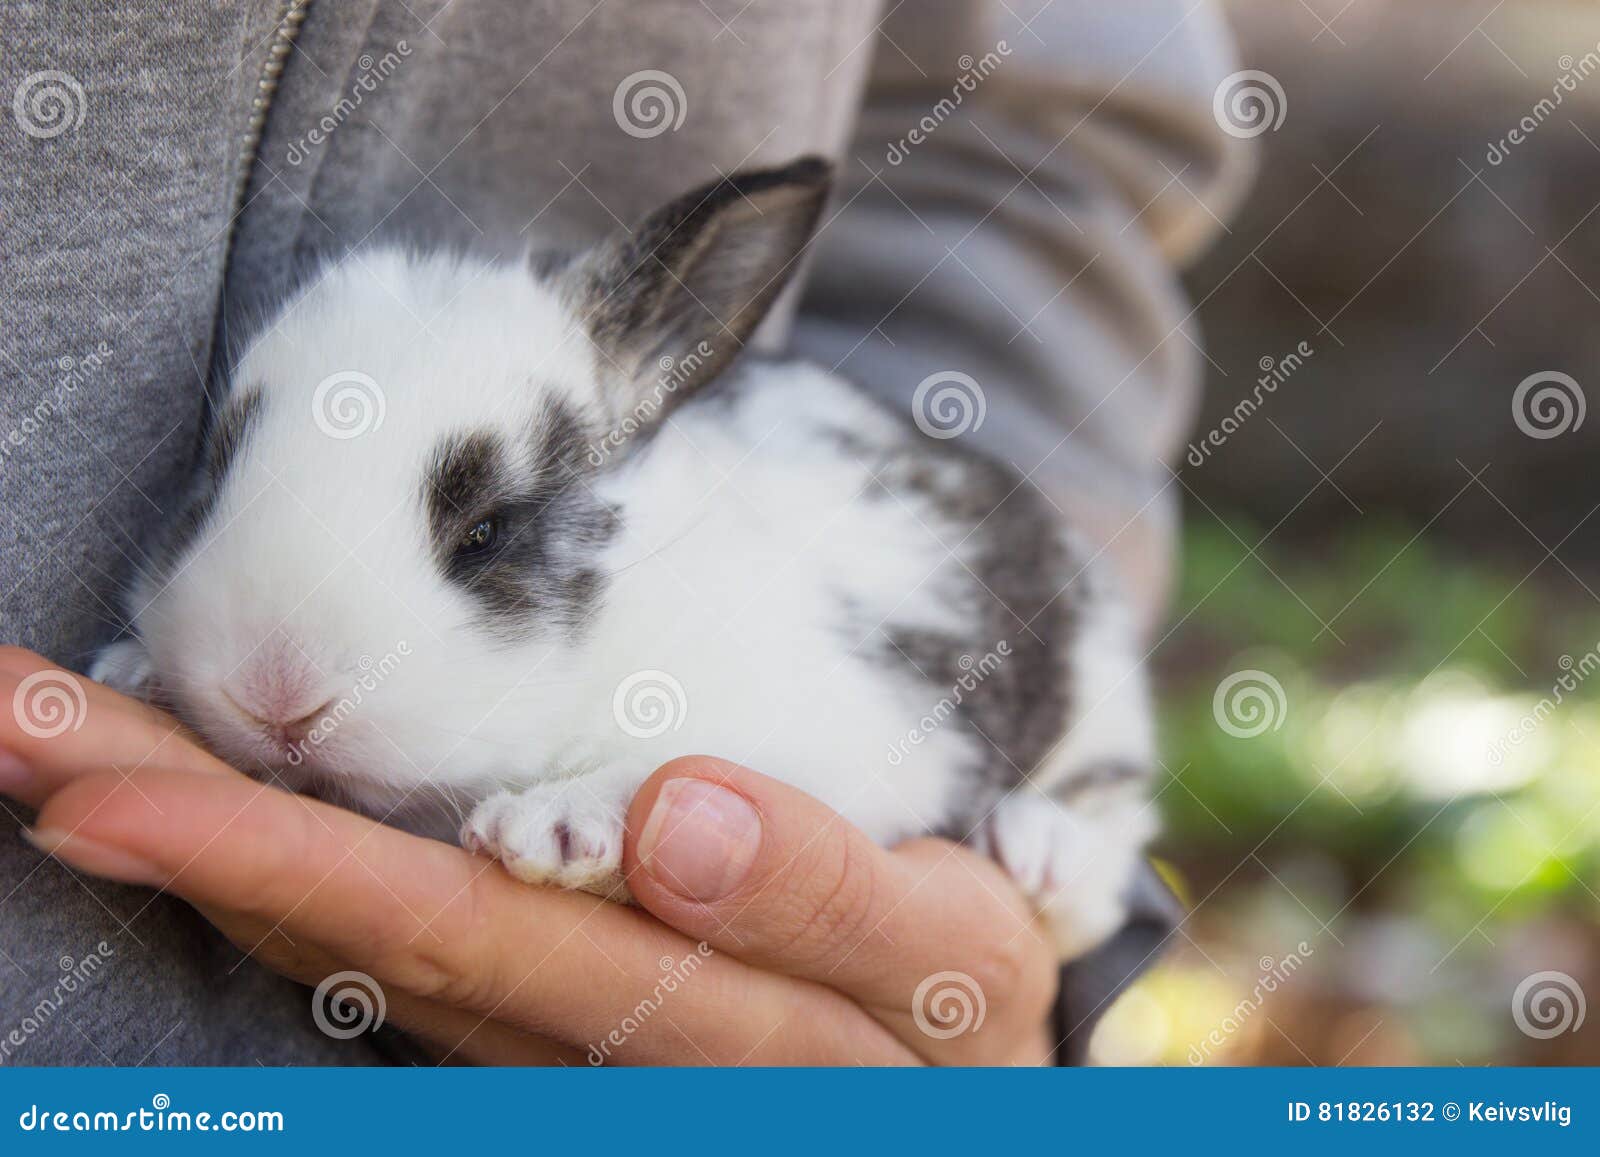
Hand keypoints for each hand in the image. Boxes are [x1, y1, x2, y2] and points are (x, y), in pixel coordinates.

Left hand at [0, 648, 1060, 1064]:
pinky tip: (169, 823)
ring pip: (352, 957)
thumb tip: (658, 825)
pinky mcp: (527, 1038)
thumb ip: (819, 895)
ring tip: (47, 747)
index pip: (481, 941)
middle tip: (22, 727)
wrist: (946, 1085)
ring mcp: (545, 1054)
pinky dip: (274, 893)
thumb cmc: (952, 989)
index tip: (121, 784)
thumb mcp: (949, 941)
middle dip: (195, 836)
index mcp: (693, 1034)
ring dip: (197, 855)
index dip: (291, 863)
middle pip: (365, 945)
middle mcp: (583, 1061)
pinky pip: (384, 973)